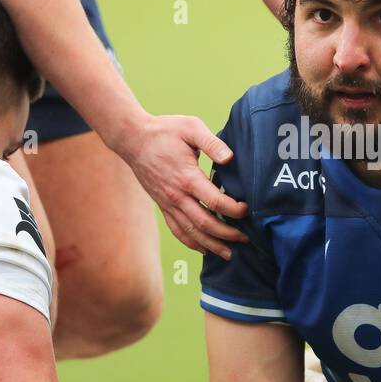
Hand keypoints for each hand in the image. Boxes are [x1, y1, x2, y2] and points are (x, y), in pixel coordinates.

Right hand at [119, 114, 248, 259]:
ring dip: (211, 244)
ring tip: (228, 254)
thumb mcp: (191, 127)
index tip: (247, 210)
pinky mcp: (162, 205)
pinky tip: (204, 249)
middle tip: (245, 237)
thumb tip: (230, 158)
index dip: (233, 209)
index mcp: (187, 177)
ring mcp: (168, 203)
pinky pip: (177, 229)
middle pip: (204, 223)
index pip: (214, 201)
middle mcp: (176, 195)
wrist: (133, 139)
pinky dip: (191, 242)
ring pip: (190, 232)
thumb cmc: (164, 131)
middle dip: (227, 234)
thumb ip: (212, 142)